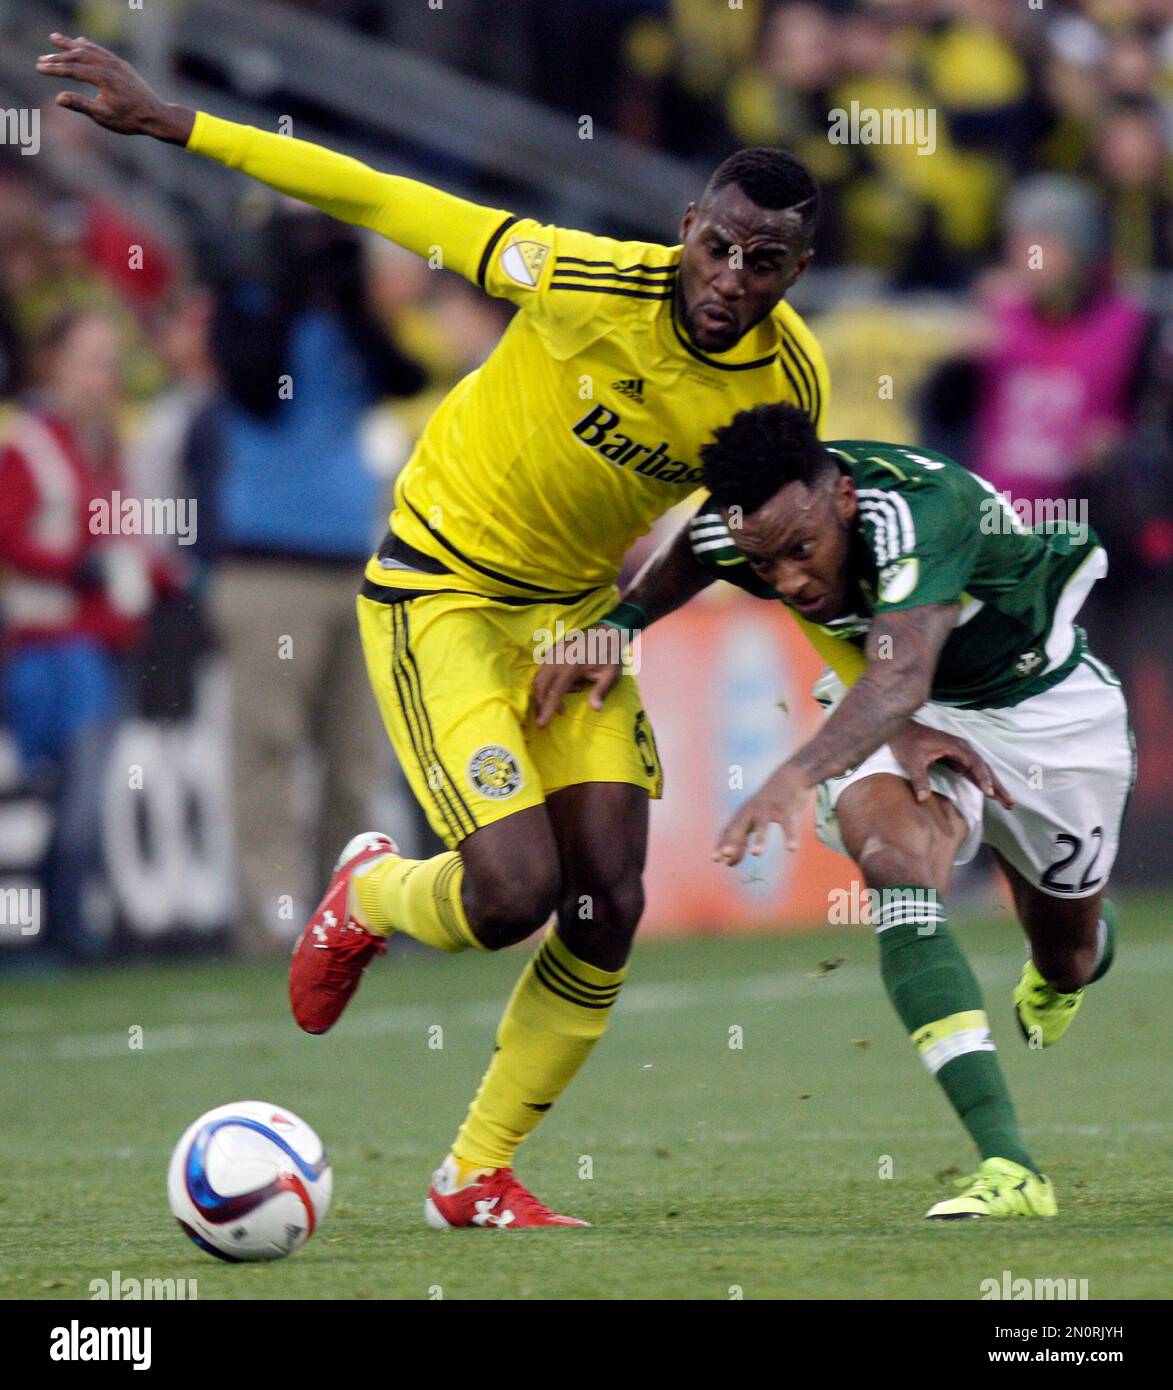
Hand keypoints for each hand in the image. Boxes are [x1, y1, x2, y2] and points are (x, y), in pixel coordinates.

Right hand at [36, 33, 193, 142]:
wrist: (156, 116)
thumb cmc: (130, 120)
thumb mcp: (103, 116)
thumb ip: (81, 105)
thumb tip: (58, 98)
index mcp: (103, 78)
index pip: (73, 70)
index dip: (54, 69)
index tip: (39, 68)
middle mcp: (109, 66)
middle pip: (78, 56)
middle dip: (58, 56)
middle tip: (42, 58)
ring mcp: (117, 63)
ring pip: (89, 49)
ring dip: (71, 45)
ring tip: (55, 38)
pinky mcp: (122, 65)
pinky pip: (101, 51)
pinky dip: (89, 46)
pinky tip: (81, 42)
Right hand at [532, 625, 623, 727]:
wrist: (605, 634)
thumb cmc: (609, 656)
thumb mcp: (611, 674)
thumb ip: (601, 691)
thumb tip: (596, 709)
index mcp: (571, 665)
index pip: (555, 692)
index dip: (547, 709)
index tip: (541, 725)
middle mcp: (558, 659)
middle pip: (541, 686)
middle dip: (541, 705)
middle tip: (545, 720)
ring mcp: (553, 654)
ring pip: (539, 679)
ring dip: (543, 695)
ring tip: (561, 706)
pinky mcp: (552, 653)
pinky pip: (542, 672)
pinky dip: (546, 684)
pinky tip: (566, 689)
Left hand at [714, 764, 812, 864]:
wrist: (788, 777)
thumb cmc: (767, 805)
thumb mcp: (751, 821)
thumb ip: (740, 840)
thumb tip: (727, 863)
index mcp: (741, 815)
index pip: (728, 831)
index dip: (721, 844)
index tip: (715, 859)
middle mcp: (751, 810)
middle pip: (739, 826)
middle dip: (732, 840)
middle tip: (726, 854)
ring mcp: (768, 808)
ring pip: (763, 824)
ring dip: (759, 839)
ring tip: (756, 853)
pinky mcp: (785, 806)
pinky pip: (787, 822)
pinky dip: (790, 835)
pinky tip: (792, 849)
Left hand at [889, 720, 1013, 808]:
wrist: (901, 730)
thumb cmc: (907, 743)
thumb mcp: (911, 762)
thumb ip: (919, 780)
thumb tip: (922, 799)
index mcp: (955, 746)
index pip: (975, 764)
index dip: (983, 778)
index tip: (989, 793)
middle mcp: (962, 748)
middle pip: (984, 768)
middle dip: (997, 785)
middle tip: (1010, 803)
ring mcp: (960, 752)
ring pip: (981, 769)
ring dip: (993, 784)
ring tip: (1005, 802)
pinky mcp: (956, 756)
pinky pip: (972, 770)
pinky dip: (981, 781)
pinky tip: (987, 792)